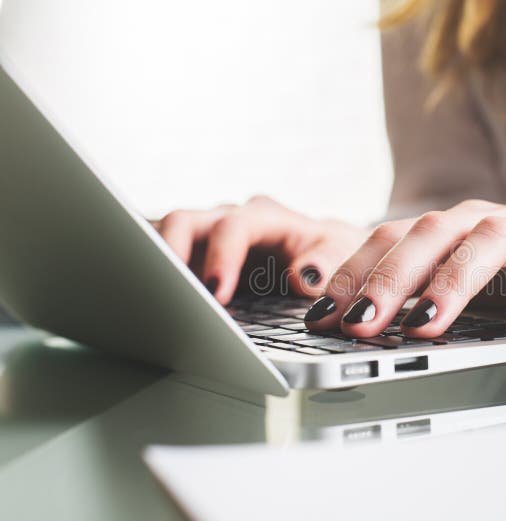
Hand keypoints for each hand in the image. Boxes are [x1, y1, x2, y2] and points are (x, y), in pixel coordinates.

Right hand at [156, 196, 368, 303]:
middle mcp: (228, 221)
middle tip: (168, 292)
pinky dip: (155, 275)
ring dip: (155, 266)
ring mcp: (206, 239)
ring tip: (151, 299)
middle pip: (183, 222)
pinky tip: (149, 301)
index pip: (233, 227)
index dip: (222, 256)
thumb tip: (304, 276)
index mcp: (264, 217)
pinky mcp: (194, 259)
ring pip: (164, 239)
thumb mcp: (339, 255)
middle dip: (169, 253)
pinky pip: (164, 259)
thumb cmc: (331, 253)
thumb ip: (325, 264)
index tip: (218, 292)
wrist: (325, 255)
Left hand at [304, 200, 505, 337]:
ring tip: (424, 325)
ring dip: (453, 283)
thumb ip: (433, 287)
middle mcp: (494, 219)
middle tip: (358, 323)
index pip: (396, 237)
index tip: (322, 313)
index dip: (355, 271)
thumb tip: (366, 321)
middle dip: (390, 279)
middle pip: (432, 235)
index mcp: (461, 224)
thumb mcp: (481, 276)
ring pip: (490, 243)